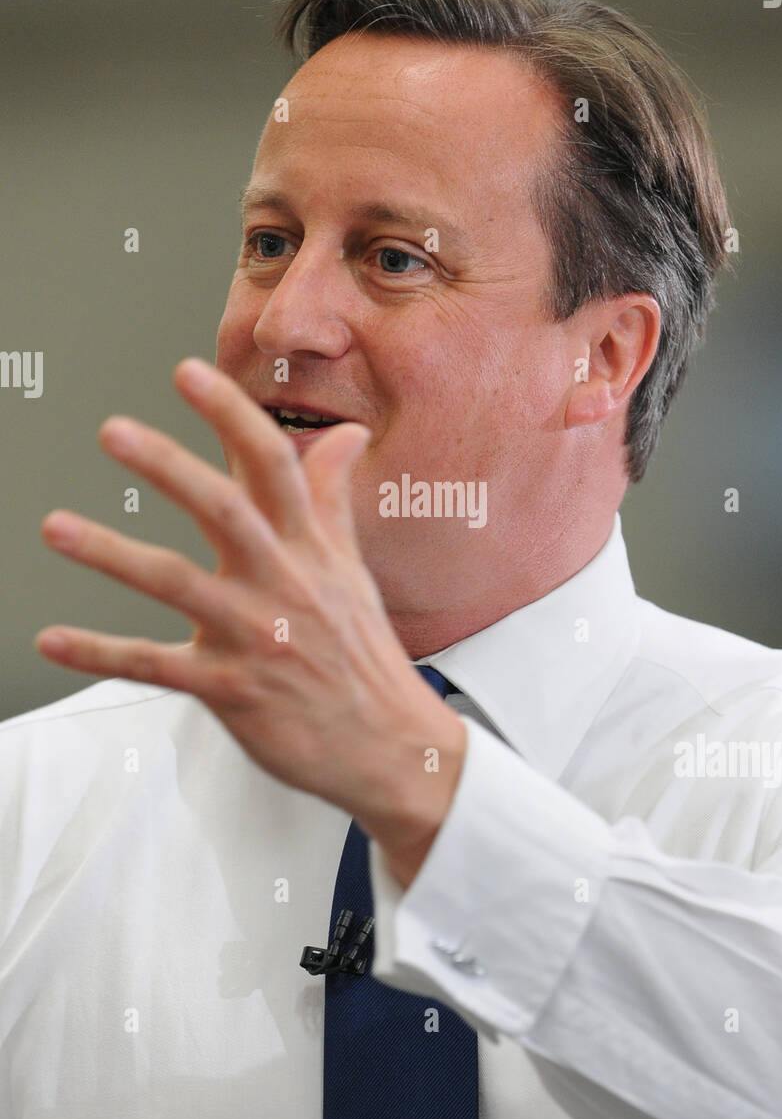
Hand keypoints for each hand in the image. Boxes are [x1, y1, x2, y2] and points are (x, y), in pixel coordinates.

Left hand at [35, 359, 466, 876]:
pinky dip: (102, 652)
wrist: (392, 746)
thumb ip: (332, 497)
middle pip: (225, 510)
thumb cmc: (365, 655)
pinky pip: (157, 666)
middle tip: (114, 431)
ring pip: (179, 585)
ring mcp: (258, 637)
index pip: (275, 464)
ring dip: (112, 554)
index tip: (189, 372)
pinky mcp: (233, 691)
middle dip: (168, 467)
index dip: (231, 415)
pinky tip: (54, 639)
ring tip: (56, 527)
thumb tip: (342, 435)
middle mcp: (285, 583)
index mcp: (311, 548)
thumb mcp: (352, 568)